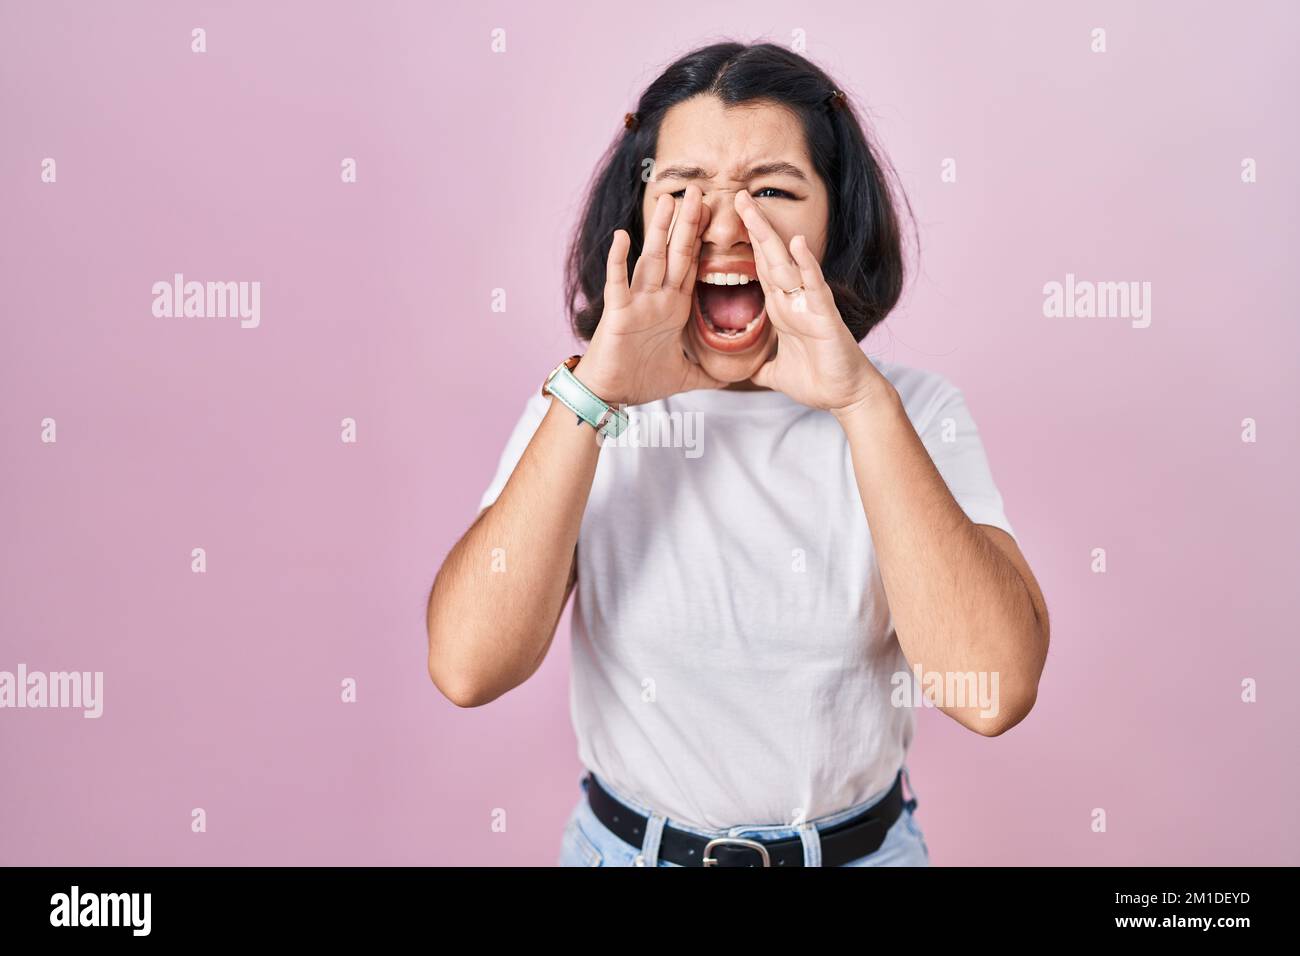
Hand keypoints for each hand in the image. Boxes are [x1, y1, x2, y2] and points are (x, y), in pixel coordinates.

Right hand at [573, 185, 722, 406]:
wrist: (610, 394)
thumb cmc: (640, 380)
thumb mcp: (685, 376)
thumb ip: (707, 374)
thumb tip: (730, 380)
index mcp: (673, 308)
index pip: (691, 266)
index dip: (702, 240)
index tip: (713, 212)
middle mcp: (656, 299)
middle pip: (675, 254)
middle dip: (686, 223)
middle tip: (697, 190)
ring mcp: (637, 303)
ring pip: (651, 259)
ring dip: (659, 230)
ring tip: (668, 200)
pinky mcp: (618, 313)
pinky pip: (618, 283)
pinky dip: (618, 260)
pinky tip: (620, 236)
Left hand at [733, 191, 893, 417]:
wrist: (847, 396)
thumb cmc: (818, 381)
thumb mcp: (775, 374)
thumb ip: (759, 367)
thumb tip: (742, 371)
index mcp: (781, 310)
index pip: (759, 271)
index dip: (744, 247)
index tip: (727, 224)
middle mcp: (794, 301)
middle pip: (769, 257)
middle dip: (753, 228)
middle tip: (737, 196)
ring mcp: (809, 305)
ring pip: (786, 263)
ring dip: (769, 236)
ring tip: (753, 208)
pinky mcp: (824, 316)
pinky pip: (814, 286)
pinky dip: (806, 264)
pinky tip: (797, 243)